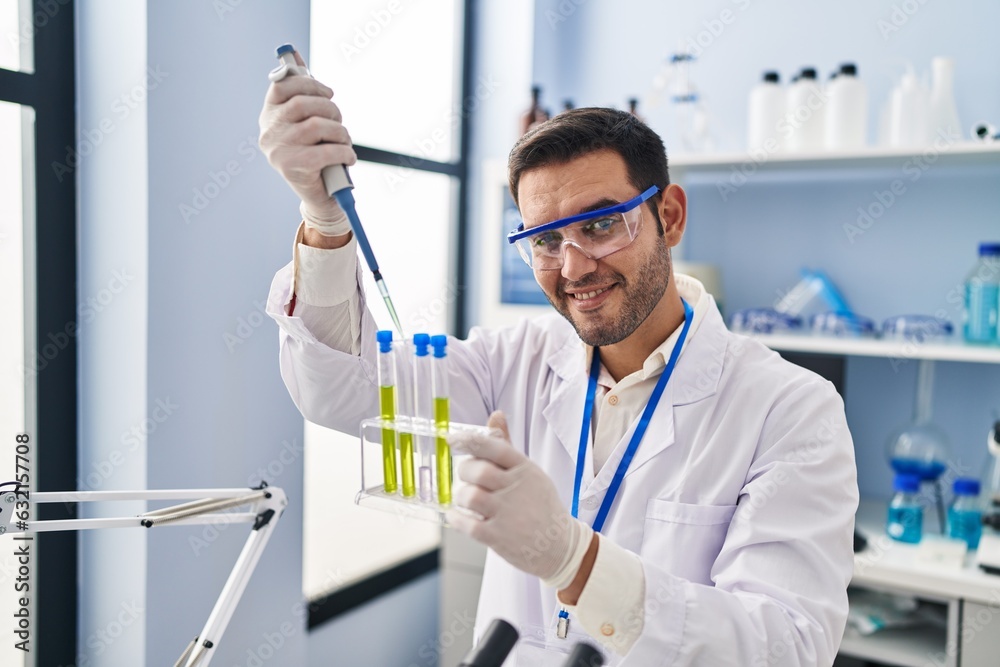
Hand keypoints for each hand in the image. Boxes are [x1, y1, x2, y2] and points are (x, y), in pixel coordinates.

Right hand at [258, 49, 355, 237]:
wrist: (320, 197)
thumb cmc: (317, 154)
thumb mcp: (307, 123)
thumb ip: (301, 91)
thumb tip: (292, 52)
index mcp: (269, 116)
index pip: (281, 86)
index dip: (309, 83)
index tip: (328, 92)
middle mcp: (268, 132)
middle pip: (302, 104)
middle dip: (330, 108)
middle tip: (340, 121)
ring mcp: (278, 151)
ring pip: (316, 126)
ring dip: (339, 132)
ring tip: (345, 141)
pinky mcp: (293, 168)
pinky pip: (326, 151)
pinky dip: (343, 152)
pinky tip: (347, 157)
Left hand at [447, 412, 592, 589]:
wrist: (560, 546)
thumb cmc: (539, 505)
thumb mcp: (530, 472)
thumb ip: (507, 446)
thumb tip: (495, 415)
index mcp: (525, 469)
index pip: (494, 447)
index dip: (469, 440)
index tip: (452, 440)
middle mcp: (517, 489)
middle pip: (478, 471)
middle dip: (464, 472)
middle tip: (467, 477)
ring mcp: (508, 514)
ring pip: (470, 496)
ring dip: (461, 497)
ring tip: (467, 500)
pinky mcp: (499, 538)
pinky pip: (467, 524)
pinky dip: (456, 518)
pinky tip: (458, 516)